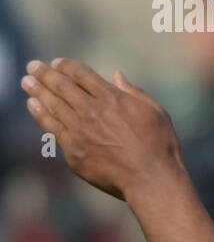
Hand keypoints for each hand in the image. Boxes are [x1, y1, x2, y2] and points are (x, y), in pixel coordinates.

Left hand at [21, 58, 182, 200]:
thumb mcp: (156, 113)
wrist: (150, 178)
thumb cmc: (160, 146)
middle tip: (33, 66)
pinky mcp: (73, 150)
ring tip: (26, 82)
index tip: (56, 62)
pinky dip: (40, 114)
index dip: (67, 66)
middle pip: (62, 86)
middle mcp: (93, 111)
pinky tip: (33, 105)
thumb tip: (117, 76)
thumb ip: (135, 93)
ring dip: (36, 90)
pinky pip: (51, 127)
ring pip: (52, 104)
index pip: (82, 75)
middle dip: (45, 73)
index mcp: (113, 99)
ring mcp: (80, 130)